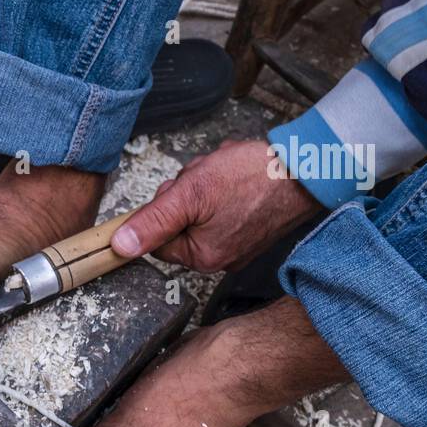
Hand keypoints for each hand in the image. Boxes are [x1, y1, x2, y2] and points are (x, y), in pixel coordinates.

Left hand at [109, 140, 318, 272]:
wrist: (306, 167)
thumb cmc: (253, 177)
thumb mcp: (191, 193)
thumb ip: (153, 220)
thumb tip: (120, 247)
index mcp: (201, 257)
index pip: (156, 236)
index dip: (164, 208)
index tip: (183, 192)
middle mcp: (218, 259)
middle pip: (177, 223)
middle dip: (186, 194)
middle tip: (207, 180)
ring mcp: (235, 245)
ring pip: (197, 211)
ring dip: (204, 188)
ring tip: (226, 177)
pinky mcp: (248, 230)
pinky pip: (220, 208)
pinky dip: (224, 190)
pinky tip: (238, 180)